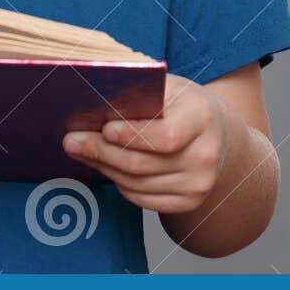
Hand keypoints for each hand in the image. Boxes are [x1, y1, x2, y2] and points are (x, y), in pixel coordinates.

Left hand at [62, 74, 228, 213]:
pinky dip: (120, 184)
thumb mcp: (166, 87)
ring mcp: (200, 183)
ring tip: (82, 152)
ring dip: (104, 168)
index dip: (131, 136)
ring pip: (137, 184)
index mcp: (201, 117)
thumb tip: (92, 103)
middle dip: (101, 152)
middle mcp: (206, 155)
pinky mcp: (189, 202)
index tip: (104, 129)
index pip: (165, 137)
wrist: (217, 132)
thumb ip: (136, 93)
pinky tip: (107, 167)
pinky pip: (143, 199)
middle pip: (143, 164)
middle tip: (72, 141)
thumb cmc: (182, 104)